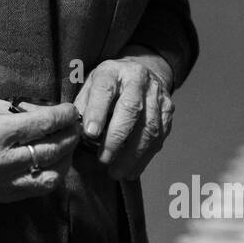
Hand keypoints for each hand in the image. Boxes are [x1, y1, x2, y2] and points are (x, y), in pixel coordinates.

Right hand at [0, 95, 82, 204]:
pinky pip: (37, 189)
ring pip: (51, 176)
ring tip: (66, 144)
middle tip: (74, 124)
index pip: (43, 124)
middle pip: (53, 149)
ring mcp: (1, 183)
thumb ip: (12, 108)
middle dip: (70, 134)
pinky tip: (52, 162)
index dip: (63, 115)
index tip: (70, 109)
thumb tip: (42, 111)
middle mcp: (0, 162)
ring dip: (66, 159)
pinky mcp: (1, 197)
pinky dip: (51, 175)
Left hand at [74, 54, 173, 179]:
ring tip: (116, 171)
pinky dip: (145, 156)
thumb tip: (75, 131)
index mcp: (112, 71)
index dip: (97, 112)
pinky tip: (132, 169)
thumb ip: (82, 107)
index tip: (90, 134)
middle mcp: (137, 79)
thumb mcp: (90, 86)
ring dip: (133, 154)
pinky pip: (160, 136)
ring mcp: (156, 94)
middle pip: (131, 108)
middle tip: (104, 159)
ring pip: (149, 126)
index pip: (104, 89)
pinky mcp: (168, 110)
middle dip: (116, 138)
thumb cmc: (109, 85)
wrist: (142, 70)